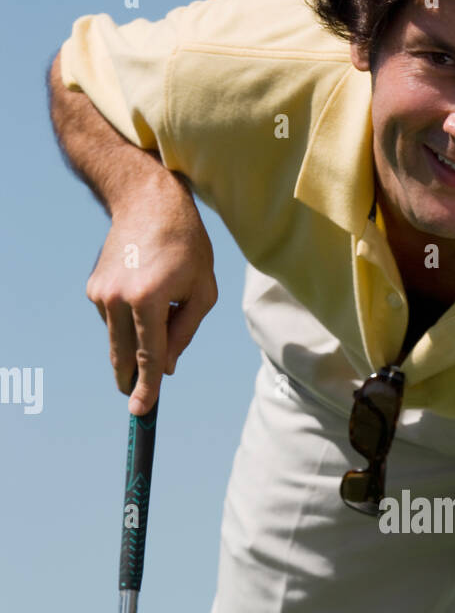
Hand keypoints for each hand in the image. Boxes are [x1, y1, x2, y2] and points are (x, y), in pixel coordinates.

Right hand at [85, 174, 217, 414]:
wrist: (147, 201)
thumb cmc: (186, 245)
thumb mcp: (202, 290)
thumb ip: (185, 332)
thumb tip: (167, 367)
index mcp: (149, 299)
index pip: (149, 355)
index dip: (148, 387)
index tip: (140, 411)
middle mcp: (118, 297)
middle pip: (125, 355)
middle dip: (132, 380)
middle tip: (137, 403)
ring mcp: (100, 293)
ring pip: (119, 339)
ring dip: (137, 342)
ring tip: (163, 310)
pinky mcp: (93, 288)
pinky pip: (114, 322)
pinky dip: (129, 322)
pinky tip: (145, 297)